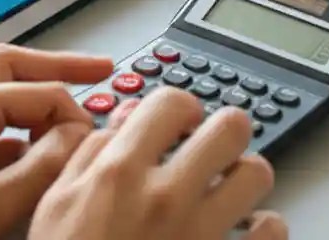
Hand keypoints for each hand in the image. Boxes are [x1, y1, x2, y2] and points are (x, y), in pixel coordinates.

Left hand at [0, 44, 113, 239]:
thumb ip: (42, 168)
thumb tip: (77, 138)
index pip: (38, 90)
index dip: (75, 112)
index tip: (96, 137)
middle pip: (13, 66)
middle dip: (58, 68)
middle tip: (99, 70)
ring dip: (36, 97)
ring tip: (69, 113)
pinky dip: (17, 130)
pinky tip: (34, 156)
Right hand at [30, 88, 286, 239]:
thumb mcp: (56, 208)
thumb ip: (89, 156)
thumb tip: (124, 120)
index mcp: (120, 174)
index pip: (173, 101)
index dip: (180, 108)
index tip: (179, 123)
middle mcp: (166, 197)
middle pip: (231, 127)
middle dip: (224, 133)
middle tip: (213, 148)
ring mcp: (202, 234)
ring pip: (257, 173)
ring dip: (245, 178)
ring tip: (228, 189)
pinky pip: (272, 230)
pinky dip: (265, 227)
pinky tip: (245, 231)